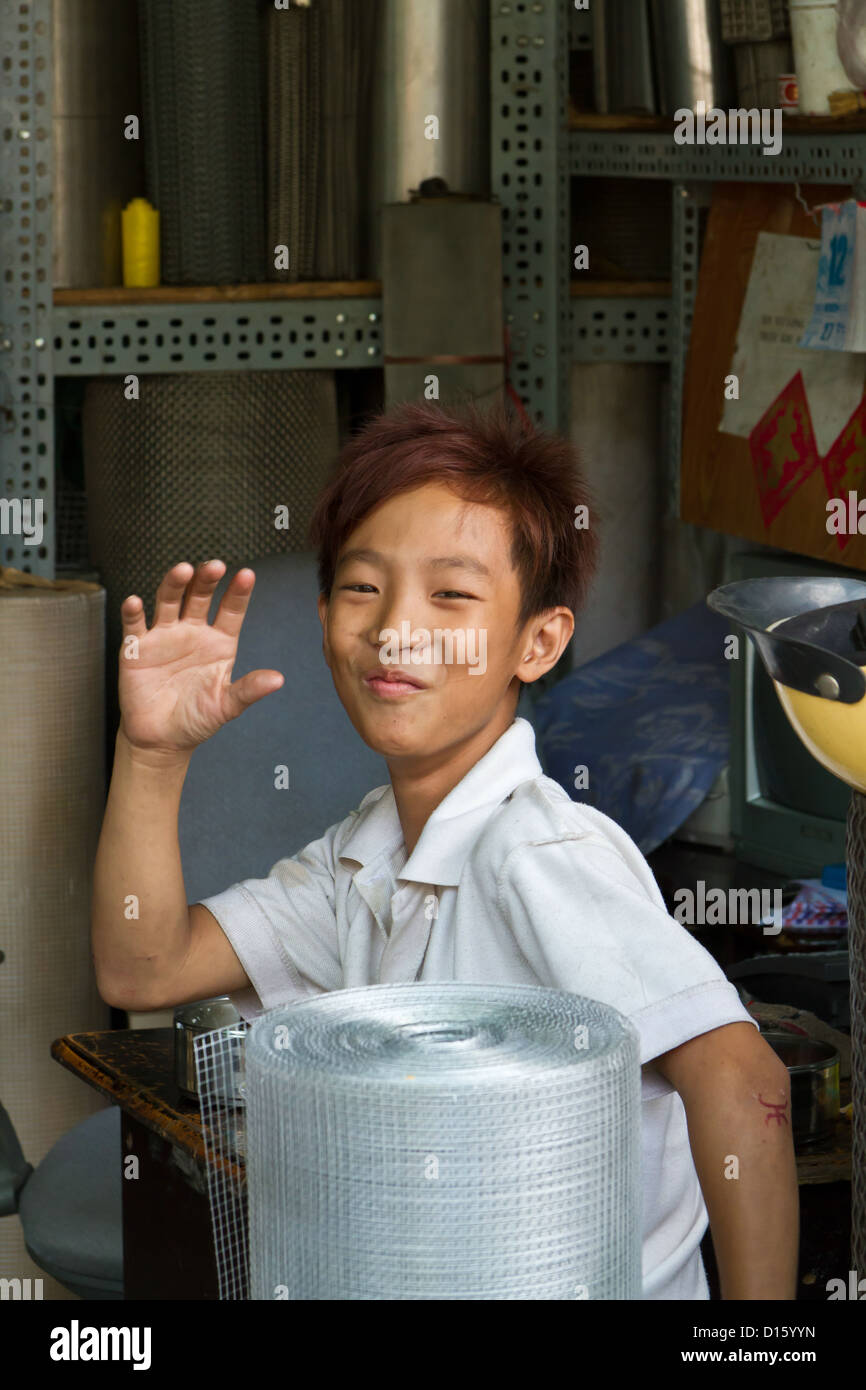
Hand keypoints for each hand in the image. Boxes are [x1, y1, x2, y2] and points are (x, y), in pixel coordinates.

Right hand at [117, 561, 283, 754]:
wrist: (163, 738)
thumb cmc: (197, 718)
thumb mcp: (227, 705)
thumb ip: (249, 690)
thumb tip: (278, 680)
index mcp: (219, 642)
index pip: (231, 610)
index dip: (238, 593)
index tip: (247, 575)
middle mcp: (193, 632)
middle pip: (199, 597)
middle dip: (206, 580)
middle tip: (215, 566)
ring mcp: (164, 636)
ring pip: (169, 602)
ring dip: (174, 584)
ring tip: (183, 571)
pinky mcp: (137, 648)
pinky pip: (135, 625)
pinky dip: (133, 612)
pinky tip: (134, 602)